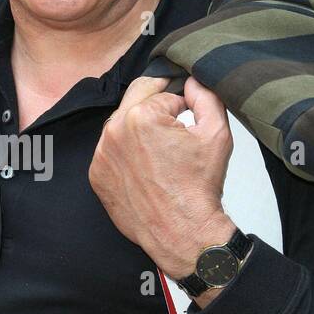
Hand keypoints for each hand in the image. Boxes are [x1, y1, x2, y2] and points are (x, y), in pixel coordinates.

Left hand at [88, 74, 234, 277]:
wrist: (182, 232)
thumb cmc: (197, 189)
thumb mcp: (216, 134)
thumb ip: (206, 96)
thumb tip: (193, 80)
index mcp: (141, 116)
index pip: (162, 91)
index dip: (180, 104)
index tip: (187, 120)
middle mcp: (114, 131)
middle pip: (136, 101)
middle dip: (156, 108)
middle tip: (174, 130)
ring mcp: (101, 154)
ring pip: (122, 125)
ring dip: (139, 130)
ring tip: (161, 153)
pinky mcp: (96, 174)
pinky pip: (111, 150)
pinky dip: (126, 153)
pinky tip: (146, 169)